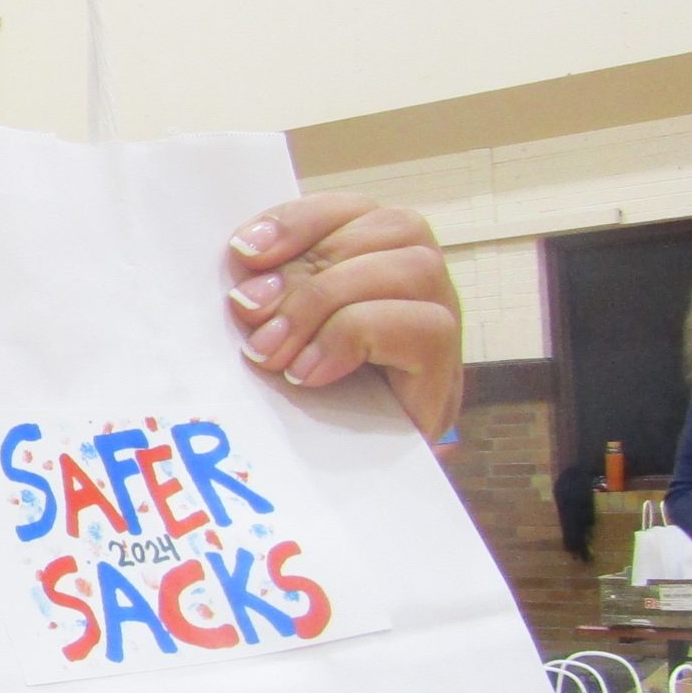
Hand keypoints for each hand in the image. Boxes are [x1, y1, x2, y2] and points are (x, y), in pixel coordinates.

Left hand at [226, 193, 461, 441]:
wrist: (354, 483)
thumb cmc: (309, 404)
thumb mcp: (280, 337)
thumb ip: (273, 299)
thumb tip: (243, 283)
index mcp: (377, 258)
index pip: (353, 208)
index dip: (300, 219)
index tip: (245, 251)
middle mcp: (421, 282)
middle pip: (388, 227)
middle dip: (305, 269)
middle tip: (251, 314)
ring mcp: (443, 321)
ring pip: (410, 267)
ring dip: (327, 302)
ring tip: (276, 351)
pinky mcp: (448, 369)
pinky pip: (421, 326)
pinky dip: (354, 338)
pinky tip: (310, 373)